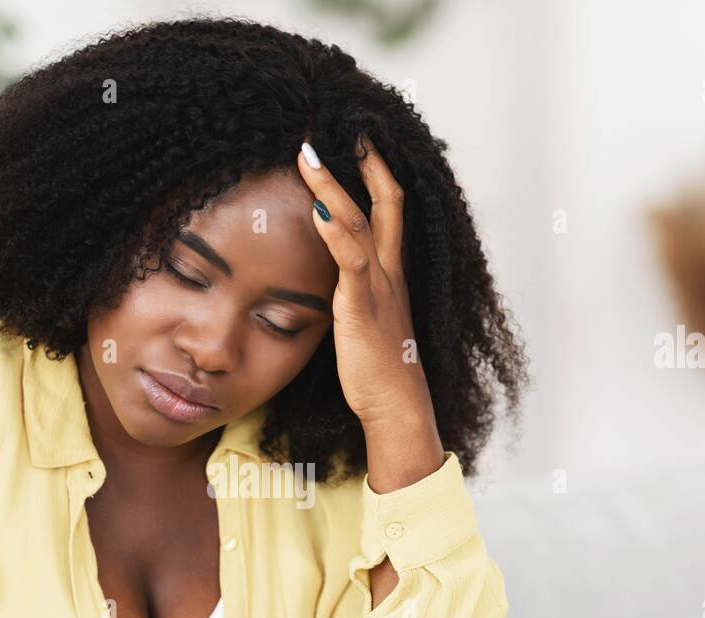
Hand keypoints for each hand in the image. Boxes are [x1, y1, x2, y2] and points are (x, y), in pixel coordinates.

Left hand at [296, 135, 431, 426]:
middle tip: (347, 127)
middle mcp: (391, 272)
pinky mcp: (363, 307)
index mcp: (392, 273)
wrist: (397, 404)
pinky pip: (352, 261)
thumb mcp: (367, 320)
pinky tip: (315, 207)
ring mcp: (379, 287)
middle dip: (367, 162)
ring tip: (307, 154)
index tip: (360, 143)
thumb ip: (355, 292)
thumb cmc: (379, 370)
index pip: (389, 210)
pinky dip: (334, 231)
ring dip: (332, 185)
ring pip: (361, 223)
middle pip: (386, 202)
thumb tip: (338, 280)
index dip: (377, 174)